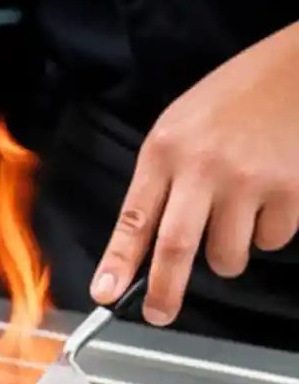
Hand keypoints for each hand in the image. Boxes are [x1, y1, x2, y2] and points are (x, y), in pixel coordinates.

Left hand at [91, 22, 298, 325]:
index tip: (103, 293)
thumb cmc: (232, 100)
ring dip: (226, 257)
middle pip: (176, 248)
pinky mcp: (291, 190)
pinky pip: (272, 239)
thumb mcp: (178, 128)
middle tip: (159, 315)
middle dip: (165, 291)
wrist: (297, 69)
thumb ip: (163, 180)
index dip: (118, 261)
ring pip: (228, 255)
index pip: (134, 217)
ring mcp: (249, 181)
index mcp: (165, 152)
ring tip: (231, 224)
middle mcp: (203, 169)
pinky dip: (267, 233)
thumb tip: (146, 245)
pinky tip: (269, 199)